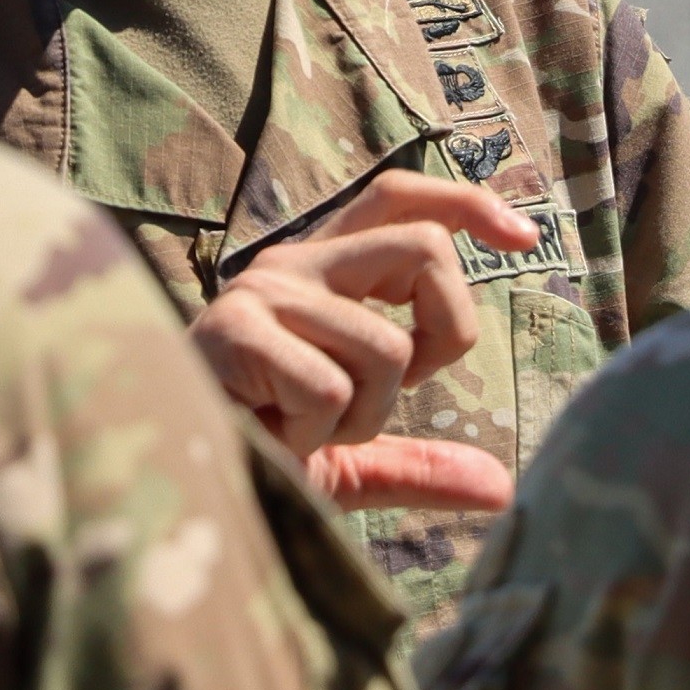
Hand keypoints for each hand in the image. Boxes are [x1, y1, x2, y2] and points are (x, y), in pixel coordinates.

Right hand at [193, 169, 545, 505]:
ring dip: (363, 416)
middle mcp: (292, 266)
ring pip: (386, 346)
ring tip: (302, 431)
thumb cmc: (246, 457)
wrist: (165, 481)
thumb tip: (501, 490)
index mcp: (318, 274)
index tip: (524, 237)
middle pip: (423, 249)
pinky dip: (317, 436)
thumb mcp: (347, 458)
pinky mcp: (235, 333)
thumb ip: (419, 465)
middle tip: (404, 388)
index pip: (397, 199)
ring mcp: (264, 295)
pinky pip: (332, 389)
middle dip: (445, 331)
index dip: (466, 203)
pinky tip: (271, 437)